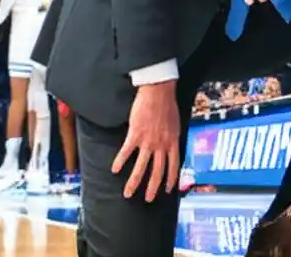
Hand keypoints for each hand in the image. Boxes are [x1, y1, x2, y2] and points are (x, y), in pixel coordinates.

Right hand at [113, 81, 179, 201]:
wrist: (158, 92)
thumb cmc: (167, 105)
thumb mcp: (176, 124)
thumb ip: (173, 137)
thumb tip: (172, 145)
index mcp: (173, 142)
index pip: (174, 166)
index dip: (171, 179)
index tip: (168, 190)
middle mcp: (161, 145)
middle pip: (157, 172)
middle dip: (152, 188)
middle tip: (147, 199)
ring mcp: (148, 142)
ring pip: (141, 167)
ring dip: (134, 182)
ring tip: (127, 193)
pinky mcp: (135, 134)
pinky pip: (126, 151)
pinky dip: (120, 161)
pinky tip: (114, 170)